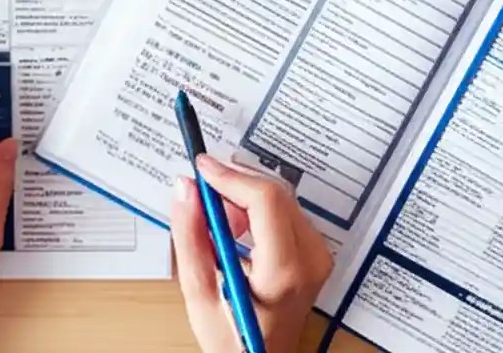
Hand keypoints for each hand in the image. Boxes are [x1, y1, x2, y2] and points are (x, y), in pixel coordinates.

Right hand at [170, 155, 333, 352]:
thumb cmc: (234, 341)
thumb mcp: (199, 294)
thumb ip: (189, 238)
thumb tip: (185, 192)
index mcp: (284, 272)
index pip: (265, 200)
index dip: (230, 176)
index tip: (203, 168)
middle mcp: (310, 259)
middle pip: (275, 193)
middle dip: (234, 184)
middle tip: (202, 193)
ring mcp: (318, 255)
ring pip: (281, 198)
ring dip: (245, 198)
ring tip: (218, 224)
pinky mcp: (315, 252)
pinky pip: (287, 211)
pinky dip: (257, 210)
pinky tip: (237, 230)